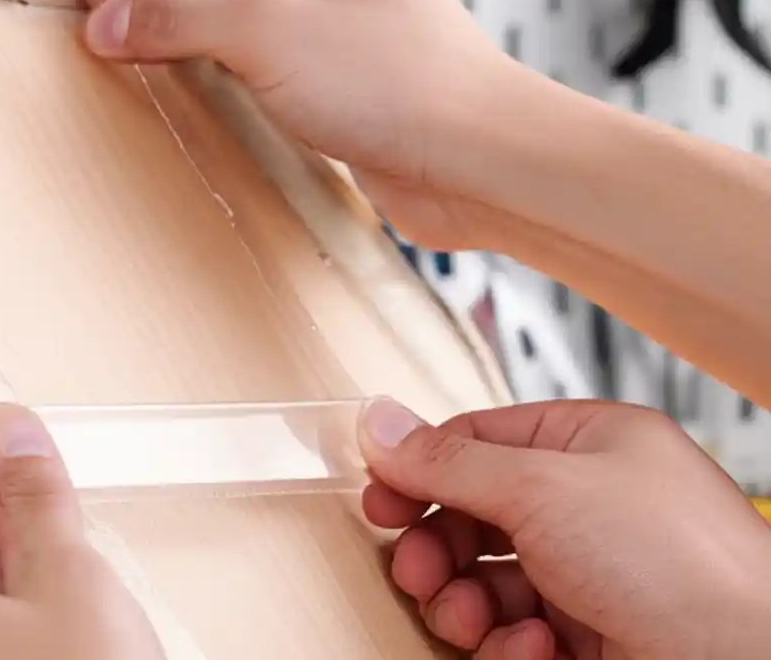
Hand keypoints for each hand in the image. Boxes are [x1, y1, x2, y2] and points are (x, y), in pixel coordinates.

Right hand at [82, 0, 519, 248]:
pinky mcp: (333, 75)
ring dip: (182, 28)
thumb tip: (111, 16)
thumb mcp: (264, 33)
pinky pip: (255, 56)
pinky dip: (215, 64)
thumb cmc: (398, 78)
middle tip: (106, 27)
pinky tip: (184, 82)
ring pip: (233, 9)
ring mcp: (329, 20)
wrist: (473, 157)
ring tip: (130, 55)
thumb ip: (177, 18)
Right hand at [358, 399, 770, 658]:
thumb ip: (448, 461)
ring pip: (483, 581)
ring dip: (463, 603)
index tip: (379, 498)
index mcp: (589, 445)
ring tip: (472, 618)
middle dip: (436, 549)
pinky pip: (512, 634)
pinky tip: (533, 648)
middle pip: (470, 517)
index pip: (479, 440)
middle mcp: (588, 506)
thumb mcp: (542, 488)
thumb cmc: (680, 565)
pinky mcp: (587, 637)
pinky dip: (507, 646)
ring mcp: (588, 574)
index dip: (422, 469)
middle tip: (415, 567)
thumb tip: (380, 424)